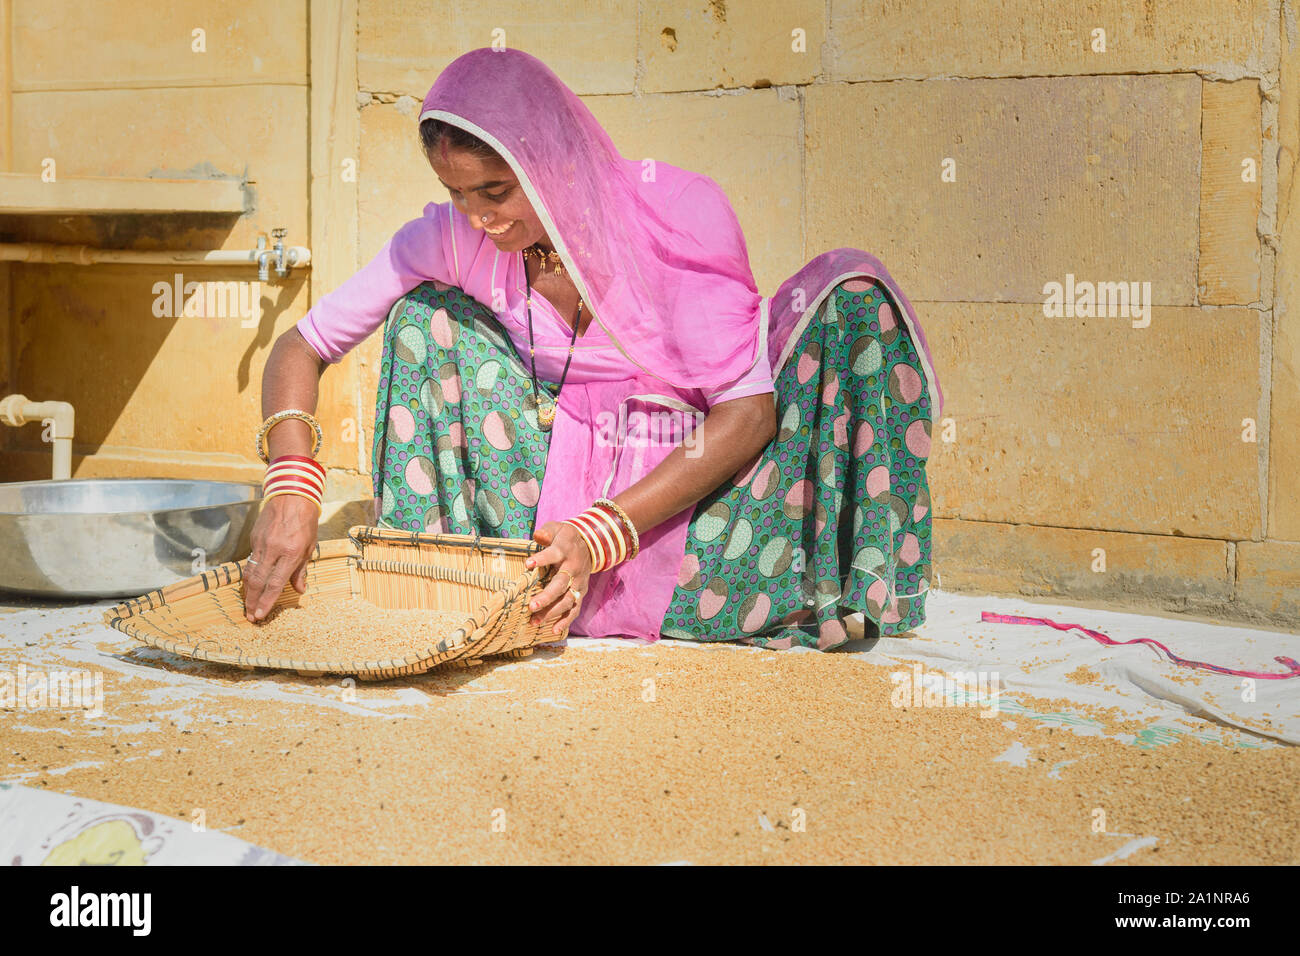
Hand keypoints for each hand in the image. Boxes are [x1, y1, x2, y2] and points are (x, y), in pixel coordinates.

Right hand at [242, 494, 319, 621]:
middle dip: (253, 601)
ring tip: (248, 605)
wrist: (291, 496)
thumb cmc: (305, 522)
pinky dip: (250, 574)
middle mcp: (274, 550)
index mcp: (291, 553)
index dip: (266, 601)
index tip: (260, 615)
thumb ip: (301, 570)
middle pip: (258, 581)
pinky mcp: (254, 538)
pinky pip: (250, 560)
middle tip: (250, 616)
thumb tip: (299, 590)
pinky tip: (251, 584)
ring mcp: (261, 544)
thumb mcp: (310, 546)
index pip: (275, 583)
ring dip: (248, 591)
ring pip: (250, 572)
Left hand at [524, 520, 592, 635]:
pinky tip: (555, 631)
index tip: (527, 564)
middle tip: (531, 606)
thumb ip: (546, 532)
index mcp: (565, 551)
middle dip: (546, 596)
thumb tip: (538, 536)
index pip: (553, 554)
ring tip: (535, 621)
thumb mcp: (557, 528)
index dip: (541, 559)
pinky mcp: (581, 592)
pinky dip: (566, 620)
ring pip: (567, 600)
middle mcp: (573, 569)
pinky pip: (575, 609)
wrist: (590, 544)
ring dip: (552, 611)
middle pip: (561, 584)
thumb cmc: (565, 537)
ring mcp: (579, 583)